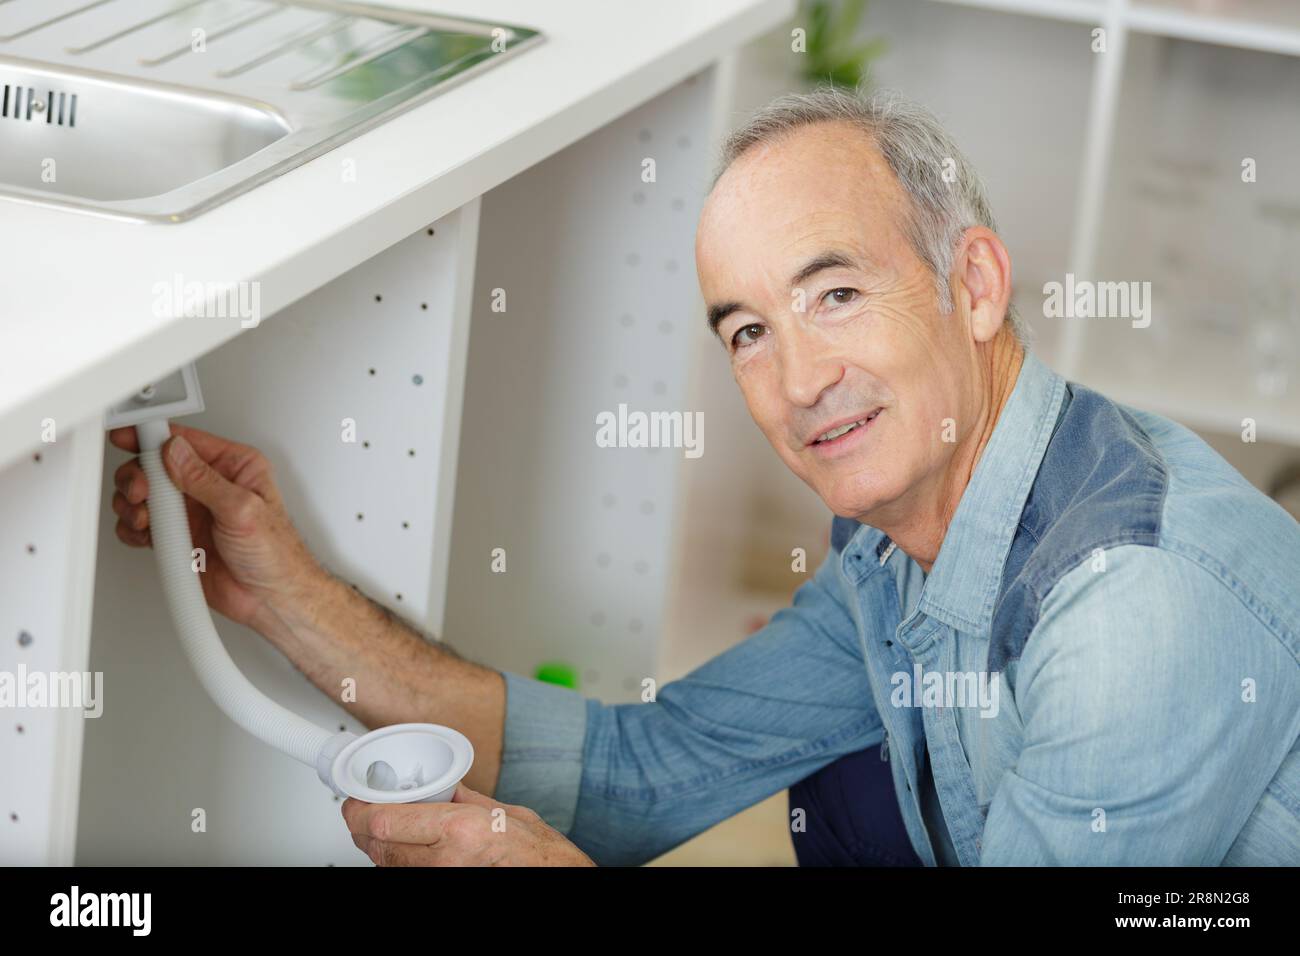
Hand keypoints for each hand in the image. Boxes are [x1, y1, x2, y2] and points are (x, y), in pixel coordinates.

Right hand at [108, 423, 325, 627]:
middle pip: (156, 464)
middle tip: (141, 492)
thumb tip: (175, 452)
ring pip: (144, 493)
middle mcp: (210, 484)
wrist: (271, 598)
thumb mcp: (243, 509)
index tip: (128, 437)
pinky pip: (142, 523)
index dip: (154, 436)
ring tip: (145, 517)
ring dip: (133, 503)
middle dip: (140, 476)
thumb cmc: (276, 554)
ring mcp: (191, 510)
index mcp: (234, 466)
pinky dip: (133, 528)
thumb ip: (205, 480)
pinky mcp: (178, 534)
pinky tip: (143, 533)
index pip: (186, 440)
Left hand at [342, 784, 595, 865]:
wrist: (555, 880)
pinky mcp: (442, 891)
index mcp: (460, 830)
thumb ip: (463, 799)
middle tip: (358, 810)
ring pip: (386, 865)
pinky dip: (396, 863)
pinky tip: (402, 850)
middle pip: (377, 846)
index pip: (385, 822)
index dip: (359, 809)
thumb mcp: (503, 811)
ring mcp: (442, 881)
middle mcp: (445, 861)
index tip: (355, 798)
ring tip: (379, 828)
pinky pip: (404, 877)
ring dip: (376, 845)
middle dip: (361, 827)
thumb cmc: (540, 855)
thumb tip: (438, 787)